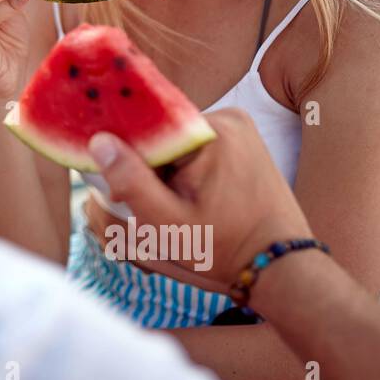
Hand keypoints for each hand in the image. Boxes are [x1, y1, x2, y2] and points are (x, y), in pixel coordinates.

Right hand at [89, 108, 312, 285]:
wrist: (279, 261)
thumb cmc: (224, 247)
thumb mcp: (167, 223)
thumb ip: (131, 181)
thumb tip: (99, 142)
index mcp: (211, 132)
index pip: (147, 132)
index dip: (129, 162)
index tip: (124, 193)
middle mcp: (228, 117)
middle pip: (162, 134)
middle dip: (151, 168)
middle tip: (156, 207)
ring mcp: (239, 125)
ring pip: (177, 140)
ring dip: (168, 169)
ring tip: (179, 204)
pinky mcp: (244, 138)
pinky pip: (197, 145)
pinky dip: (187, 168)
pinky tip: (194, 196)